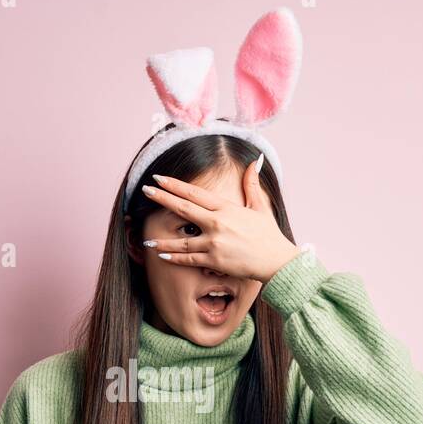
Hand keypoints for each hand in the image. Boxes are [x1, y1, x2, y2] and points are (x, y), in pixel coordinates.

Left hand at [140, 161, 303, 282]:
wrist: (277, 261)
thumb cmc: (268, 234)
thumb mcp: (260, 206)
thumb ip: (251, 184)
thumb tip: (254, 162)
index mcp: (226, 208)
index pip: (194, 193)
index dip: (174, 185)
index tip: (159, 178)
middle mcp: (217, 223)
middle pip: (183, 208)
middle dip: (162, 198)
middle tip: (145, 190)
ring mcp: (214, 243)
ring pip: (182, 240)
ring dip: (162, 241)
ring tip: (147, 241)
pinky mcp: (214, 261)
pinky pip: (189, 259)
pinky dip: (175, 258)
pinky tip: (162, 257)